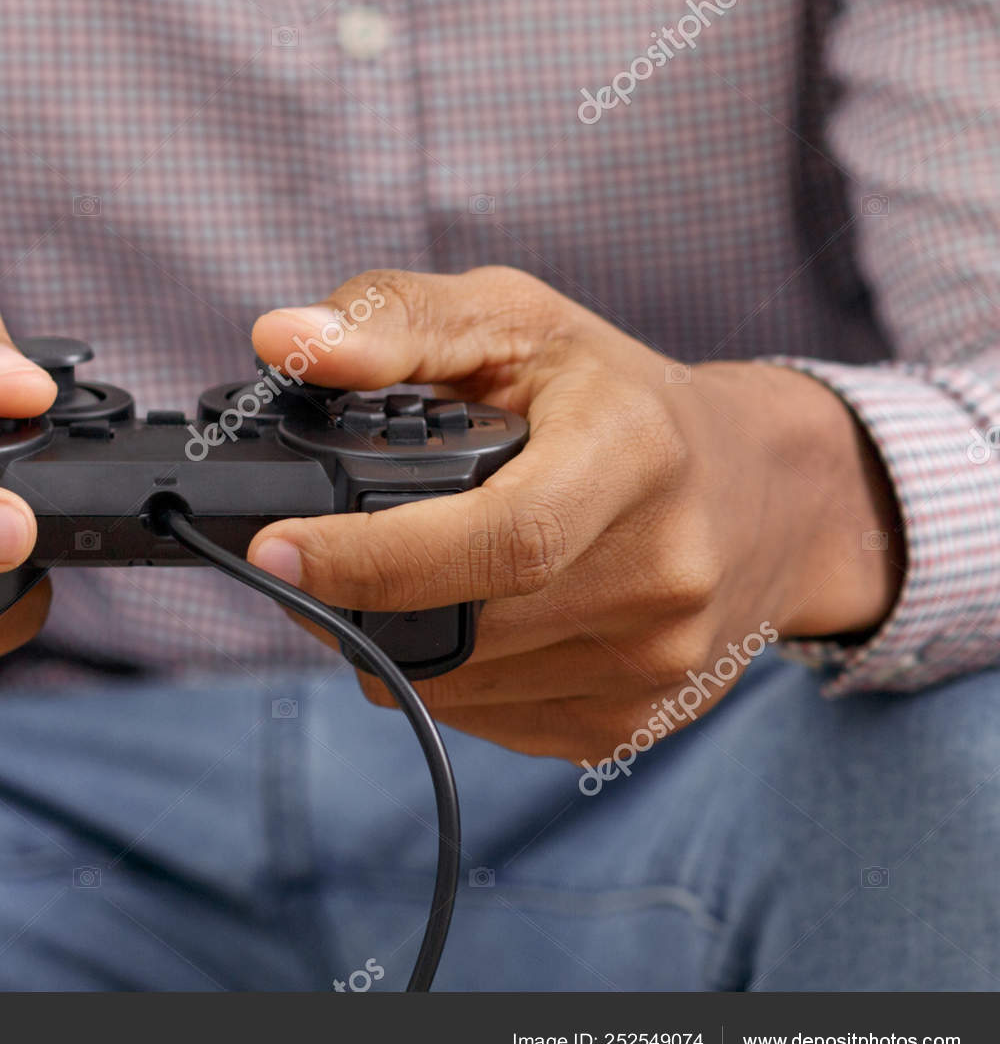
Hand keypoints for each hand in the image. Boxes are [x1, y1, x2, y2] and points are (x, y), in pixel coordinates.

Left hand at [249, 267, 903, 761]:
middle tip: (305, 560)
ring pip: (456, 689)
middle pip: (461, 627)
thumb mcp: (519, 321)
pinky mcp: (633, 724)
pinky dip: (443, 678)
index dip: (373, 558)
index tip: (276, 552)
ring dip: (390, 642)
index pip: (498, 539)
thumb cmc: (619, 397)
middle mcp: (661, 576)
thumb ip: (395, 320)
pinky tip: (456, 618)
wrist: (767, 494)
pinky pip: (487, 721)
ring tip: (387, 578)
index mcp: (634, 458)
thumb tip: (280, 337)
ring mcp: (654, 665)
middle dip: (352, 600)